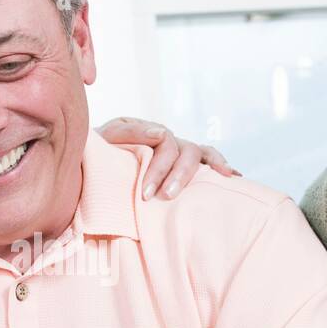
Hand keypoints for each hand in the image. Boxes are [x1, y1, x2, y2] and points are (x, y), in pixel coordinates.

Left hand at [96, 116, 239, 199]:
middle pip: (184, 150)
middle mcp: (167, 138)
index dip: (158, 169)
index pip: (163, 144)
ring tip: (221, 179)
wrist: (93, 160)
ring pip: (199, 153)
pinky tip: (234, 177)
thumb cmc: (98, 153)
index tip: (147, 194)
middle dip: (179, 175)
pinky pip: (207, 158)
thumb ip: (129, 133)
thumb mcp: (105, 138)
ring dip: (208, 168)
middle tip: (167, 197)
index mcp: (147, 130)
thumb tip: (162, 134)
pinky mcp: (183, 162)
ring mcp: (177, 148)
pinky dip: (221, 165)